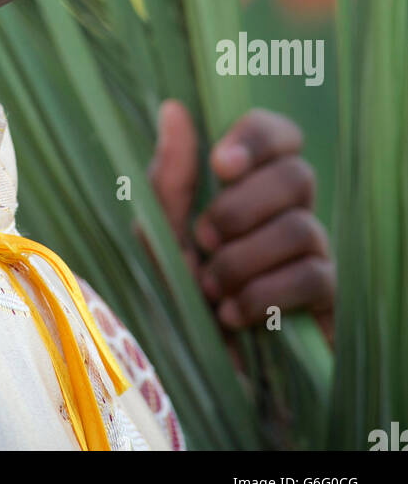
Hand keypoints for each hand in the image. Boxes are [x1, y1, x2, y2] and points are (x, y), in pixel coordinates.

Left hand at [147, 101, 334, 344]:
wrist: (188, 374)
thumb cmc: (171, 297)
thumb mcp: (157, 236)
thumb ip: (169, 178)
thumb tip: (173, 109)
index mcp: (246, 186)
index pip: (279, 134)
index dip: (258, 138)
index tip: (221, 164)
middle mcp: (285, 213)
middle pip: (298, 175)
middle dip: (242, 209)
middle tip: (203, 239)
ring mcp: (309, 256)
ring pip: (303, 228)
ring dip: (245, 260)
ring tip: (210, 289)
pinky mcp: (325, 302)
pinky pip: (315, 278)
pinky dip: (266, 294)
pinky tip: (233, 315)